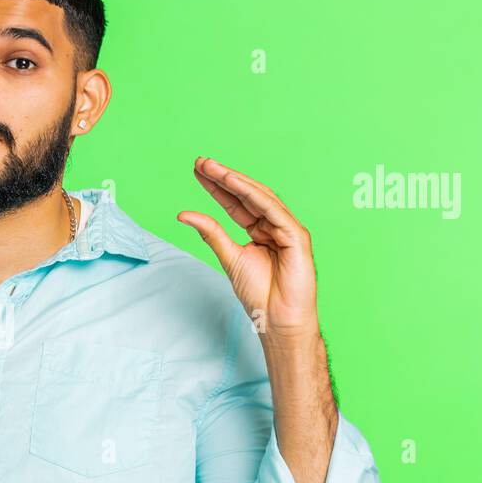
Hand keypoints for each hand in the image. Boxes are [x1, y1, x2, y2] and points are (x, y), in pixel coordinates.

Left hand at [178, 156, 319, 340]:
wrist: (278, 320)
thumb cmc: (260, 294)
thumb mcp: (229, 257)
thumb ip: (211, 233)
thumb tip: (184, 214)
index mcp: (260, 230)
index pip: (235, 202)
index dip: (216, 186)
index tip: (197, 171)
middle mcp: (274, 225)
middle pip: (247, 195)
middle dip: (223, 177)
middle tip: (200, 162)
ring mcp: (287, 229)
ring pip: (260, 197)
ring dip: (235, 180)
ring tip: (212, 168)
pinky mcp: (297, 236)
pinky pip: (273, 210)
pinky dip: (253, 195)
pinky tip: (234, 182)